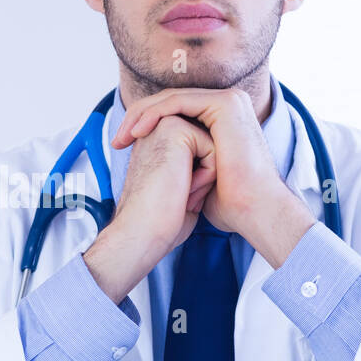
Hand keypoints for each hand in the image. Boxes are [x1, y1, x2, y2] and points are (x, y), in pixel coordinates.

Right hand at [83, 115, 214, 302]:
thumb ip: (195, 169)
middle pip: (209, 149)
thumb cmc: (161, 221)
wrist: (141, 233)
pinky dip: (206, 176)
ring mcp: (164, 126)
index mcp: (156, 143)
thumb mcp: (182, 189)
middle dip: (202, 178)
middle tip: (177, 197)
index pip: (200, 155)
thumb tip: (220, 163)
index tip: (172, 200)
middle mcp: (157, 130)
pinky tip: (184, 188)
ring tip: (181, 193)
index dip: (197, 184)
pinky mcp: (175, 129)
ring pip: (213, 147)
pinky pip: (213, 149)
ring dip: (204, 177)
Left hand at [112, 87, 314, 267]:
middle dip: (138, 118)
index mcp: (221, 120)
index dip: (145, 125)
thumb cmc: (230, 204)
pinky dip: (154, 114)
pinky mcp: (225, 104)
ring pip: (171, 99)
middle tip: (117, 141)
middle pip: (171, 102)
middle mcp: (226, 106)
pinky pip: (179, 102)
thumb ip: (183, 162)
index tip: (122, 146)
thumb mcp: (197, 178)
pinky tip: (138, 131)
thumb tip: (156, 166)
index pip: (175, 112)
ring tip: (122, 138)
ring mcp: (228, 101)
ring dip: (141, 116)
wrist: (253, 211)